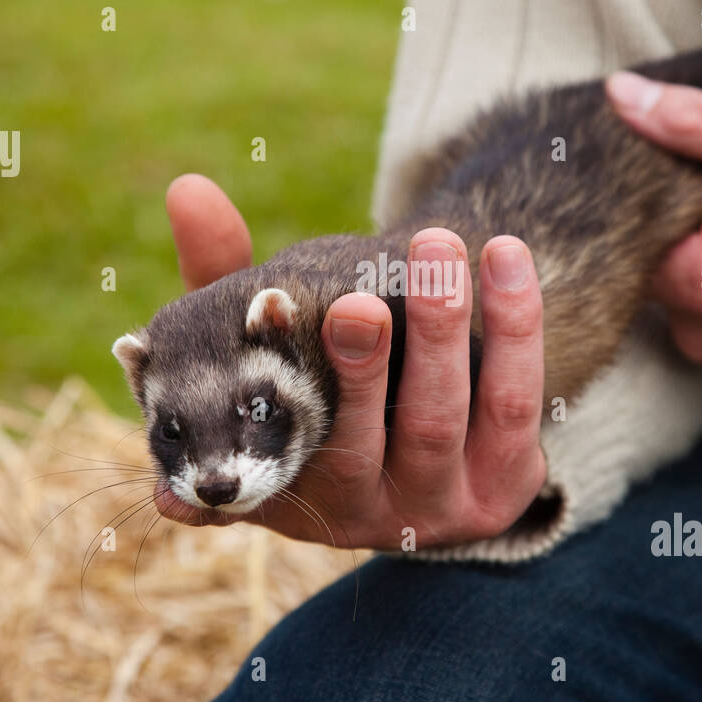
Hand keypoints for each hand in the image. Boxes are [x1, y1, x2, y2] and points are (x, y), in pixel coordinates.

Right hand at [155, 174, 546, 549]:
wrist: (437, 428)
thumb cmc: (326, 373)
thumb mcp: (264, 341)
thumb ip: (224, 271)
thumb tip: (187, 185)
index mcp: (283, 494)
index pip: (268, 456)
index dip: (259, 400)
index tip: (265, 313)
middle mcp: (361, 515)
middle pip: (358, 445)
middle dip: (357, 370)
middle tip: (356, 302)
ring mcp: (442, 506)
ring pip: (438, 418)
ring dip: (440, 331)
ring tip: (436, 248)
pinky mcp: (511, 483)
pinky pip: (515, 401)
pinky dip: (515, 325)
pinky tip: (506, 255)